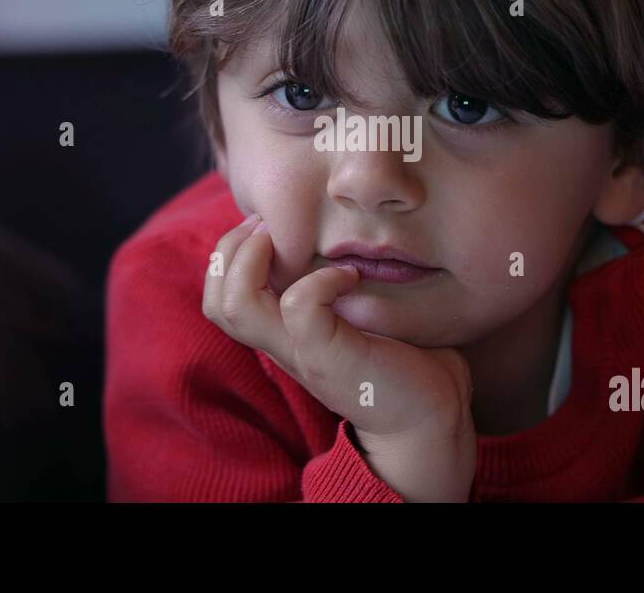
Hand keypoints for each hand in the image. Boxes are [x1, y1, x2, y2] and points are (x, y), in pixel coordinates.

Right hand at [203, 213, 476, 500]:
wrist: (427, 419)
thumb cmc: (402, 357)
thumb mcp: (357, 311)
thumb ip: (336, 282)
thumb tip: (342, 227)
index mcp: (280, 331)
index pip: (218, 294)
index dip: (229, 251)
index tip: (270, 224)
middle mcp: (280, 344)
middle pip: (215, 300)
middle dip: (230, 247)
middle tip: (269, 225)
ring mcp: (300, 352)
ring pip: (236, 305)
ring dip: (254, 259)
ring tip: (289, 241)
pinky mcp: (327, 357)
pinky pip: (299, 306)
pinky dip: (320, 279)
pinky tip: (350, 276)